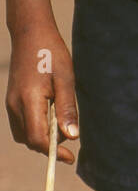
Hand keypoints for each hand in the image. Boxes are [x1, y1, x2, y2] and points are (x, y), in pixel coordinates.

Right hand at [5, 22, 77, 163]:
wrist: (31, 34)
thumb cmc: (52, 53)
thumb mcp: (66, 78)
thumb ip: (68, 107)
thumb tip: (73, 135)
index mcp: (29, 101)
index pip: (38, 139)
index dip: (54, 151)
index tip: (70, 156)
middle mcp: (15, 106)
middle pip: (30, 140)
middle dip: (49, 146)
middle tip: (71, 141)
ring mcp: (11, 104)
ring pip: (24, 134)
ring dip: (42, 138)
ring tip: (62, 127)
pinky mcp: (12, 101)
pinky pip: (22, 124)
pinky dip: (35, 128)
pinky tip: (51, 118)